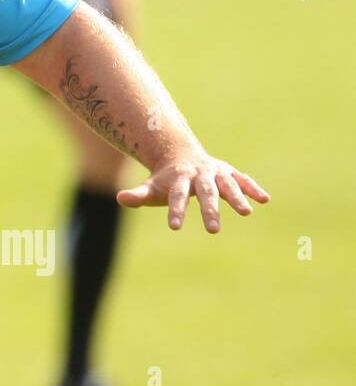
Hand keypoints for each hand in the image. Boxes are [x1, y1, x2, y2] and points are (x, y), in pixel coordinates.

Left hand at [117, 152, 268, 231]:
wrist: (180, 154)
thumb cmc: (166, 180)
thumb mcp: (151, 187)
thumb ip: (139, 195)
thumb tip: (121, 199)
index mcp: (179, 179)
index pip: (177, 196)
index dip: (176, 211)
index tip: (174, 227)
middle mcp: (199, 174)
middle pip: (205, 193)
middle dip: (210, 210)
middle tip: (213, 230)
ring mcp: (216, 172)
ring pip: (227, 185)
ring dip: (237, 197)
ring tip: (246, 212)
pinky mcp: (229, 173)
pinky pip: (243, 180)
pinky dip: (253, 188)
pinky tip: (264, 199)